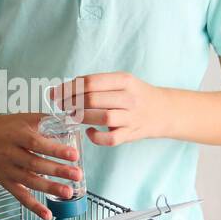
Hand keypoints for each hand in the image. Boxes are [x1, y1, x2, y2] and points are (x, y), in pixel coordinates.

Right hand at [0, 112, 83, 219]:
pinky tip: (47, 215)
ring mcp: (7, 170)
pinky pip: (20, 196)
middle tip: (77, 174)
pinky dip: (33, 207)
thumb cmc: (3, 127)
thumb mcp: (23, 118)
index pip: (37, 143)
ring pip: (29, 181)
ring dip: (50, 188)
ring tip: (68, 193)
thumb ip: (46, 120)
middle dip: (58, 170)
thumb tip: (72, 122)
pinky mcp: (5, 182)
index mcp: (17, 135)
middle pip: (35, 164)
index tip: (74, 154)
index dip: (55, 150)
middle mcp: (11, 153)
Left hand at [50, 72, 167, 146]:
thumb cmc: (135, 95)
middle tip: (61, 106)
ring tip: (73, 116)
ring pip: (102, 117)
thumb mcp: (121, 82)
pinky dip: (96, 137)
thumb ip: (97, 84)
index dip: (69, 88)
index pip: (91, 82)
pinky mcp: (131, 134)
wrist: (164, 110)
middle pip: (93, 99)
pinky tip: (90, 132)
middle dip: (71, 103)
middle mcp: (129, 98)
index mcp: (124, 80)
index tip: (56, 93)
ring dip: (82, 117)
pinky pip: (111, 139)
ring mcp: (131, 117)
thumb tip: (65, 89)